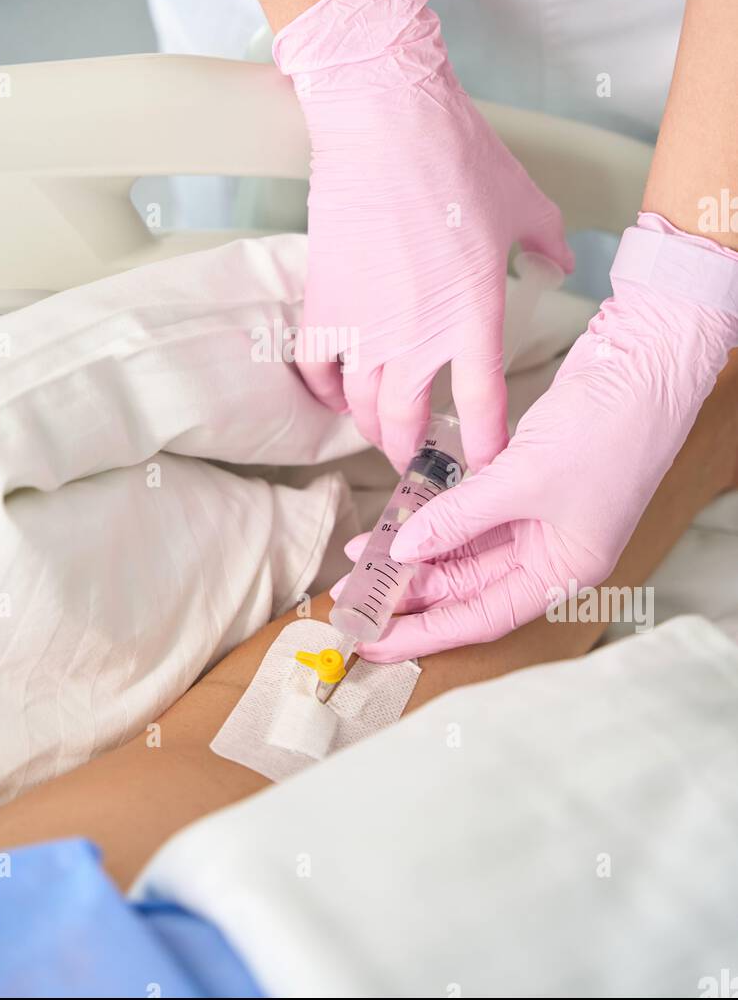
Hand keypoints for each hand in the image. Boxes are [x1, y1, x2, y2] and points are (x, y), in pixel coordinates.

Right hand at [274, 0, 572, 472]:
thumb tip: (560, 261)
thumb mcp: (524, 203)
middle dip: (413, 451)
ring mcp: (361, 324)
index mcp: (472, 317)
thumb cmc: (457, 159)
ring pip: (359, 405)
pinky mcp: (322, 302)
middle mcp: (414, 335)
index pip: (482, 407)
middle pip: (406, 422)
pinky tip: (335, 394)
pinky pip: (315, 368)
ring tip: (379, 434)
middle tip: (419, 460)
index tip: (486, 466)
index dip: (483, 447)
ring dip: (369, 428)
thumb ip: (547, 243)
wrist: (383, 123)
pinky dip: (323, 390)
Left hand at [345, 219, 737, 662]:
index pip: (481, 617)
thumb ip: (459, 517)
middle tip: (357, 592)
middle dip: (412, 590)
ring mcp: (538, 513)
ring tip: (364, 552)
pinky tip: (400, 514)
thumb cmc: (610, 428)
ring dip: (418, 549)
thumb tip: (404, 550)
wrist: (643, 360)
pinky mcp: (525, 477)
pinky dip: (436, 511)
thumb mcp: (523, 479)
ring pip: (465, 546)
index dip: (424, 631)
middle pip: (469, 586)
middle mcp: (551, 550)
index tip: (374, 639)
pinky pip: (470, 507)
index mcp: (564, 570)